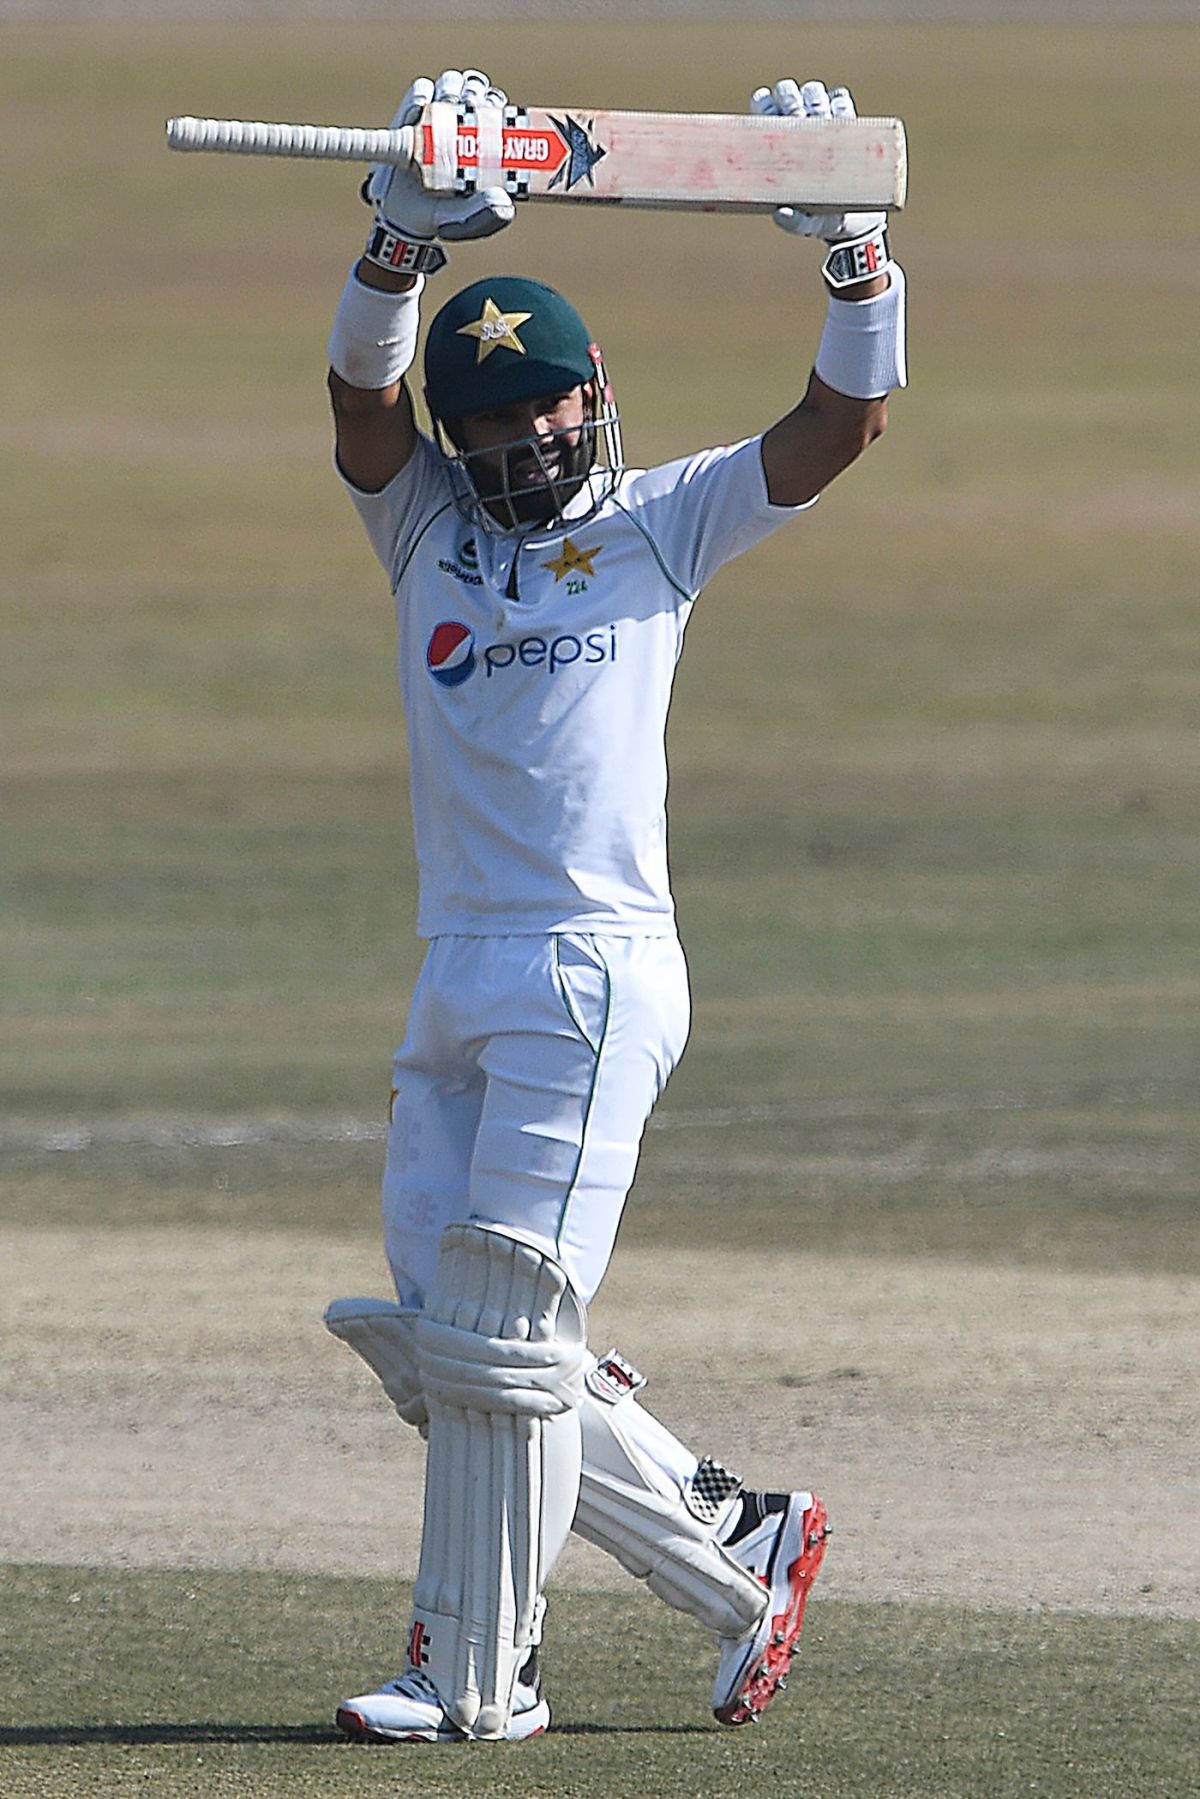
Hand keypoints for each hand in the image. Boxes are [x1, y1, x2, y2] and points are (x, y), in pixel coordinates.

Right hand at [365, 68, 514, 270]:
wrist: (401, 216)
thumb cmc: (440, 216)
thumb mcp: (465, 220)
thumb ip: (485, 214)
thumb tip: (505, 204)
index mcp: (483, 143)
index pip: (496, 108)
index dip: (495, 103)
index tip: (491, 109)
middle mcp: (462, 123)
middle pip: (476, 89)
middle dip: (475, 92)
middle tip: (469, 105)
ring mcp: (437, 115)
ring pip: (452, 82)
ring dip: (453, 88)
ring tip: (448, 105)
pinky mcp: (410, 114)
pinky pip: (421, 89)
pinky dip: (424, 94)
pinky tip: (422, 108)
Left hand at [750, 79, 884, 244]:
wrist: (858, 221)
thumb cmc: (824, 220)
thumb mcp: (809, 225)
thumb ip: (795, 223)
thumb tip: (781, 213)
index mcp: (781, 145)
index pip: (765, 109)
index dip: (765, 104)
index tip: (770, 111)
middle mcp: (799, 128)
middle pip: (789, 96)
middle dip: (790, 99)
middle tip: (796, 115)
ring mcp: (824, 123)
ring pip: (814, 93)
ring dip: (814, 98)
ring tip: (819, 116)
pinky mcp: (849, 124)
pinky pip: (841, 101)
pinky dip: (839, 103)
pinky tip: (840, 117)